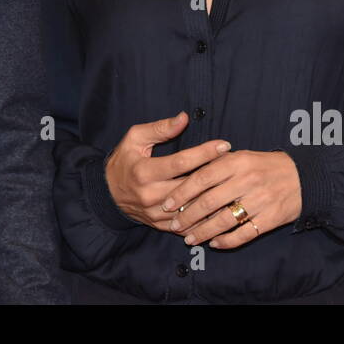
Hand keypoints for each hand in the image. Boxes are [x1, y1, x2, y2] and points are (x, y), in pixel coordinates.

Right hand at [103, 111, 230, 229]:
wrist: (107, 194)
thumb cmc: (124, 161)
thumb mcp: (135, 138)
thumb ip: (160, 128)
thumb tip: (184, 118)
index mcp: (145, 171)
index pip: (181, 162)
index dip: (205, 153)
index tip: (224, 145)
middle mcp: (151, 194)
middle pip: (190, 187)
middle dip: (215, 175)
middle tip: (236, 165)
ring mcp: (156, 213)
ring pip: (192, 209)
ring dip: (214, 200)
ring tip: (235, 188)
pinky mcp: (160, 225)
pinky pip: (188, 225)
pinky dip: (205, 219)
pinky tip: (222, 210)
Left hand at [164, 150, 302, 248]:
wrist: (303, 176)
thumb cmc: (264, 166)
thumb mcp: (241, 156)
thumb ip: (216, 164)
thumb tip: (184, 177)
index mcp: (236, 161)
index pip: (201, 178)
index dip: (181, 193)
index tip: (167, 203)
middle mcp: (246, 180)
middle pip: (209, 202)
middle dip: (187, 216)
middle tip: (174, 224)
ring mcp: (260, 200)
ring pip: (224, 220)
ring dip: (203, 232)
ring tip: (189, 238)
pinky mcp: (271, 217)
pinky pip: (244, 233)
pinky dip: (227, 241)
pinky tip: (214, 244)